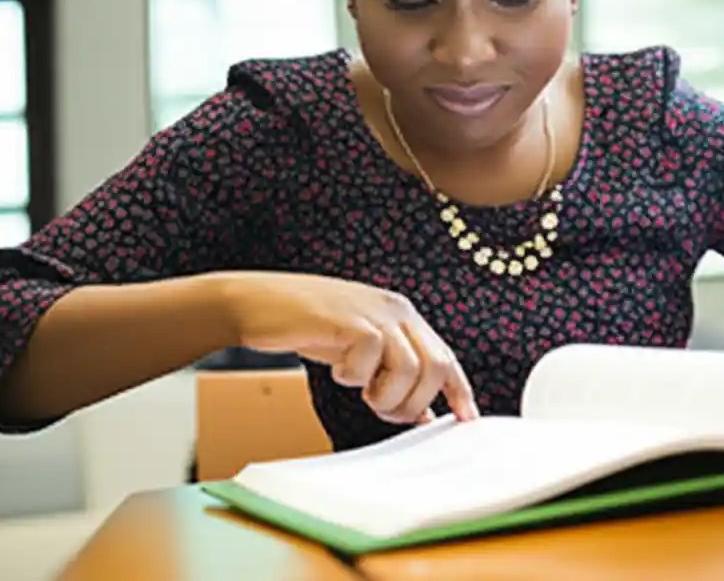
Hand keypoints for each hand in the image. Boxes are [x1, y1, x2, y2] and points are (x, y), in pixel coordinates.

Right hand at [208, 271, 478, 425]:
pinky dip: (355, 376)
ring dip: (386, 395)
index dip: (459, 391)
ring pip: (411, 369)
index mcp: (403, 316)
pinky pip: (372, 359)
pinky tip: (337, 370)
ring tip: (360, 391)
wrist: (255, 303)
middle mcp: (397, 310)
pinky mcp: (350, 320)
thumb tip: (420, 413)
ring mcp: (375, 312)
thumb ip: (391, 372)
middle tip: (382, 409)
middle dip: (414, 402)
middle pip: (437, 366)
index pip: (445, 356)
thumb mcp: (358, 351)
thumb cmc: (306, 327)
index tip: (467, 420)